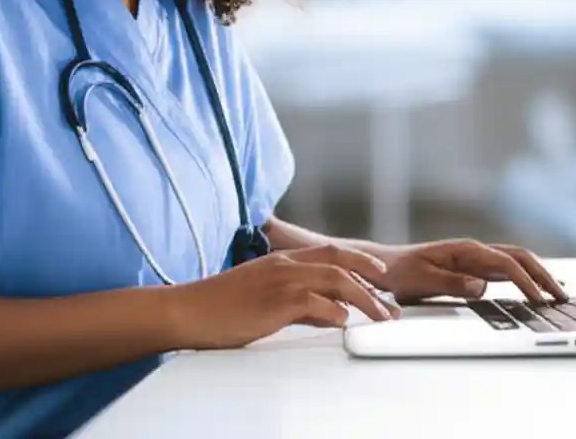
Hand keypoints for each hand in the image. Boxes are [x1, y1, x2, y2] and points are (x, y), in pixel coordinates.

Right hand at [168, 246, 397, 350]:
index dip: (359, 261)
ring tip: (379, 315)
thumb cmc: (219, 308)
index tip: (379, 274)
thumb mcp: (263, 297)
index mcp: (281, 260)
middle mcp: (285, 264)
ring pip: (336, 280)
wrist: (185, 310)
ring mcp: (280, 280)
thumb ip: (298, 301)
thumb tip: (329, 312)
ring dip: (364, 298)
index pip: (330, 253)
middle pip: (341, 260)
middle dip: (371, 275)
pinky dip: (334, 312)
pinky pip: (315, 302)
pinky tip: (343, 322)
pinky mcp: (274, 301)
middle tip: (390, 296)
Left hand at [374, 239, 567, 304]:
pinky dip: (526, 276)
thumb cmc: (400, 272)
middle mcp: (475, 250)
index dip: (526, 281)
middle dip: (543, 275)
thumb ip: (452, 283)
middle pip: (519, 257)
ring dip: (539, 274)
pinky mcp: (474, 266)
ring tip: (558, 293)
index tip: (540, 299)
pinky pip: (507, 269)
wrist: (384, 265)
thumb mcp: (421, 280)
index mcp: (466, 250)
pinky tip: (535, 287)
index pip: (506, 264)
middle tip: (562, 297)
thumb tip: (482, 286)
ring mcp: (476, 257)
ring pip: (517, 261)